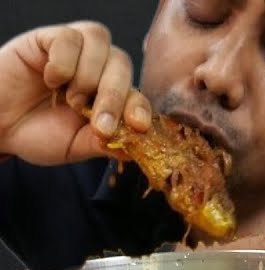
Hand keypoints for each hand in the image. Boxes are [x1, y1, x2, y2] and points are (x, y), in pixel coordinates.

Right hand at [0, 22, 151, 164]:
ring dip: (89, 77)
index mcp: (108, 93)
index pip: (136, 91)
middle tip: (99, 124)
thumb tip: (134, 145)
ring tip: (69, 99)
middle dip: (115, 97)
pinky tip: (49, 79)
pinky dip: (63, 63)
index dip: (140, 107)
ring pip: (101, 42)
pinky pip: (69, 38)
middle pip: (122, 64)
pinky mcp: (48, 39)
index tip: (138, 126)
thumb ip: (103, 143)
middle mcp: (96, 67)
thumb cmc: (35, 133)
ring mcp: (74, 51)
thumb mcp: (75, 146)